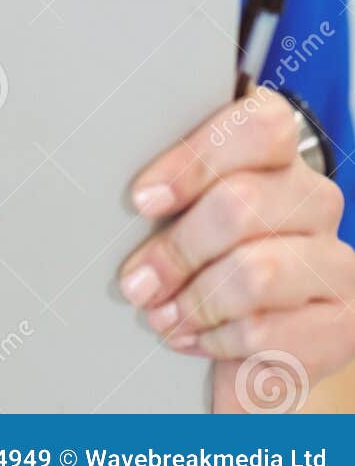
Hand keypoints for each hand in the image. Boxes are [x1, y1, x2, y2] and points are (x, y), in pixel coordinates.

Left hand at [117, 87, 354, 412]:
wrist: (253, 339)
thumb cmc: (202, 256)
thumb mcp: (182, 210)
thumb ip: (169, 189)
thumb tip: (131, 199)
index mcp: (277, 152)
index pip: (260, 126)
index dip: (195, 161)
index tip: (142, 200)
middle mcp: (315, 197)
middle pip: (243, 202)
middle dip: (177, 250)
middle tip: (137, 282)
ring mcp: (336, 260)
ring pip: (257, 272)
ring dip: (195, 301)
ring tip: (162, 317)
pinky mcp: (343, 324)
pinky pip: (269, 330)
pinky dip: (219, 340)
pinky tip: (196, 339)